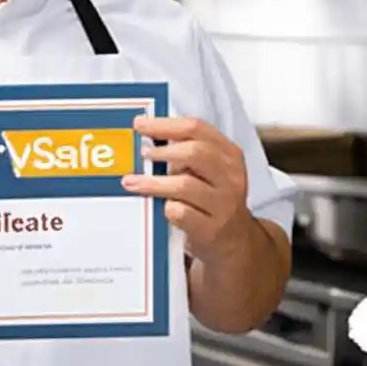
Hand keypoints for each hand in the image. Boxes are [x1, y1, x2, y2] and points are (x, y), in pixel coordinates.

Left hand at [122, 115, 253, 262]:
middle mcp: (231, 177)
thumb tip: (146, 137)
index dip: (164, 124)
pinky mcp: (211, 229)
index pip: (196, 128)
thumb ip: (185, 151)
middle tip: (142, 154)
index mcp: (229, 154)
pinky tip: (160, 207)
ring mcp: (224, 204)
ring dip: (153, 182)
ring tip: (132, 181)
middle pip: (195, 153)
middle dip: (162, 151)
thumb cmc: (213, 198)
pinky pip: (181, 213)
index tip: (140, 125)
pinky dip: (166, 207)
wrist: (234, 241)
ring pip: (185, 185)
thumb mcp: (209, 170)